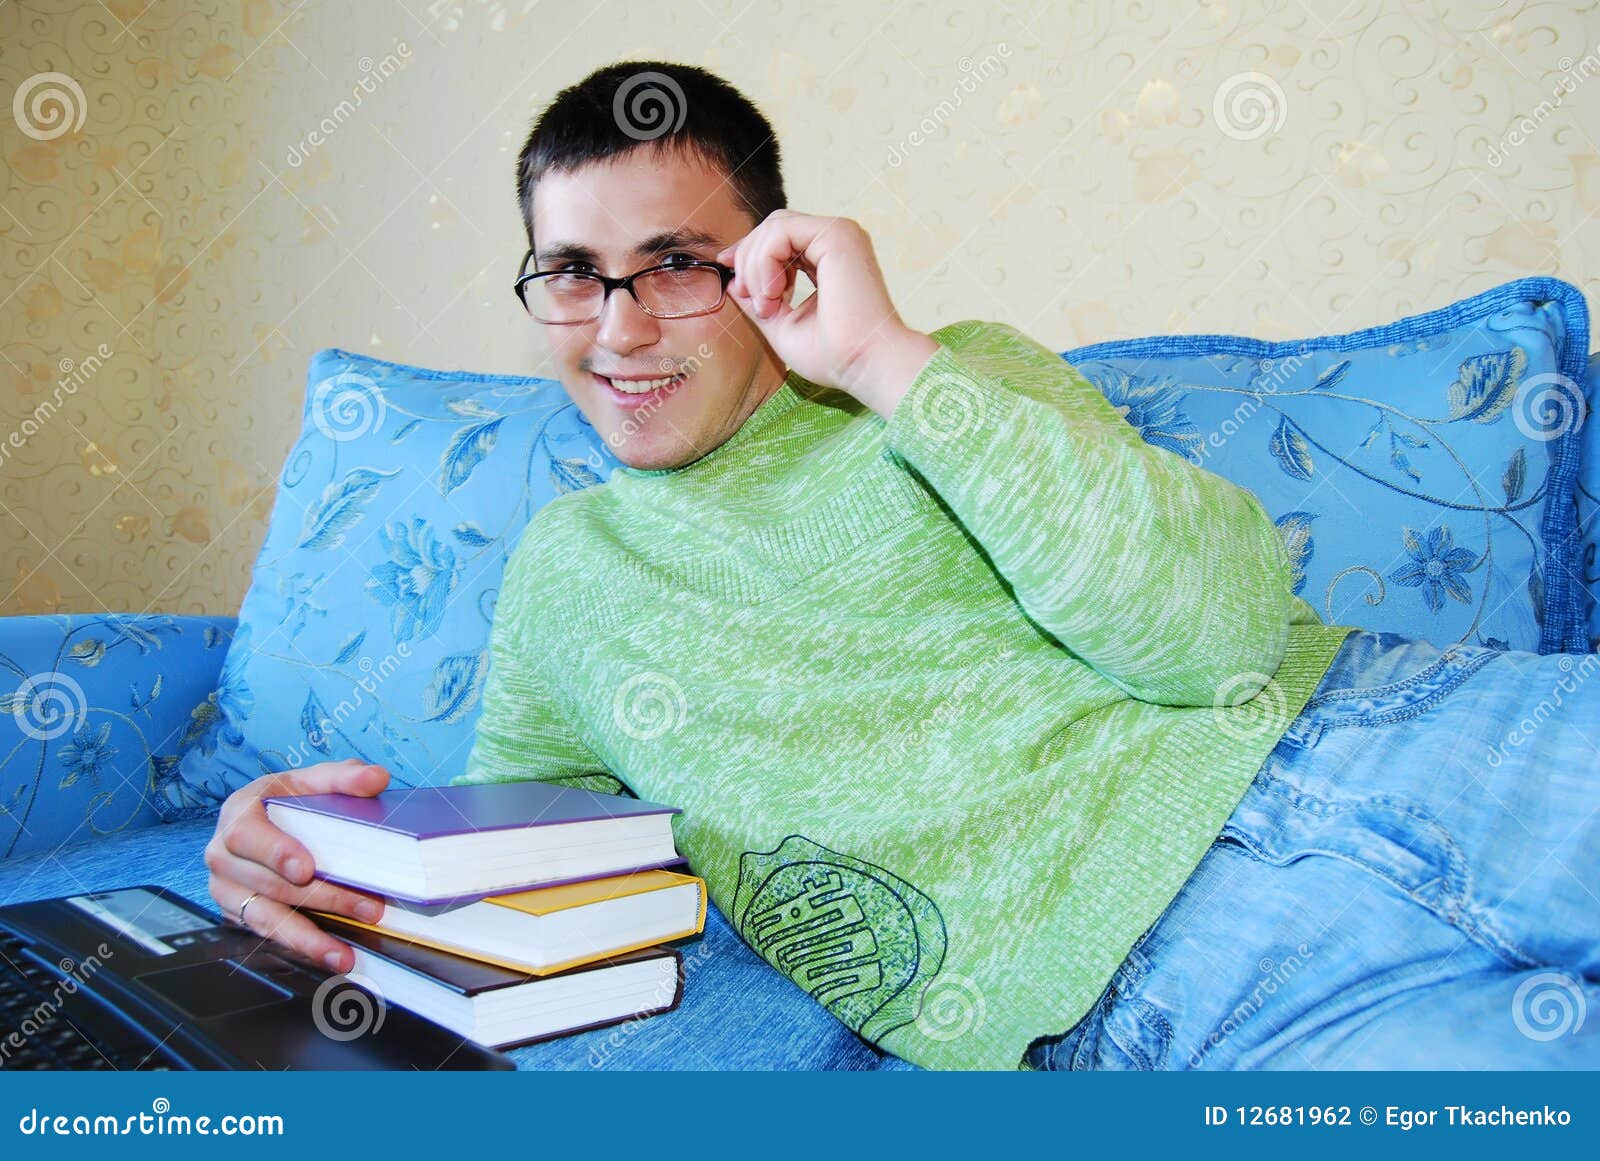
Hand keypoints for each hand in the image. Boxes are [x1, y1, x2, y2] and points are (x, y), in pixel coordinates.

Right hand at [204, 758, 389, 972]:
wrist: (263, 820)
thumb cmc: (286, 800)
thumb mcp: (310, 781)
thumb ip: (342, 778)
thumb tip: (375, 778)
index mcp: (238, 815)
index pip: (247, 836)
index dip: (275, 853)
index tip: (305, 870)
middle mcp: (223, 856)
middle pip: (269, 884)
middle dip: (321, 898)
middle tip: (365, 908)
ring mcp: (227, 890)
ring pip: (265, 919)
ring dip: (307, 939)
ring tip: (342, 955)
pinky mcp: (238, 914)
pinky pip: (267, 935)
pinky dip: (299, 947)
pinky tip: (328, 956)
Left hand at [717, 210, 938, 417]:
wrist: (867, 366)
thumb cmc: (834, 355)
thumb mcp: (783, 325)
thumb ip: (758, 301)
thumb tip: (731, 282)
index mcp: (830, 258)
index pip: (781, 238)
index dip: (750, 254)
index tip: (733, 280)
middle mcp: (837, 241)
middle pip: (773, 226)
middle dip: (748, 258)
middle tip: (748, 297)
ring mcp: (839, 234)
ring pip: (774, 227)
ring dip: (755, 265)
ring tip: (766, 304)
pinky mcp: (836, 235)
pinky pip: (780, 232)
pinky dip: (764, 262)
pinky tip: (774, 294)